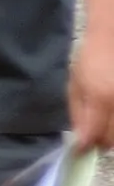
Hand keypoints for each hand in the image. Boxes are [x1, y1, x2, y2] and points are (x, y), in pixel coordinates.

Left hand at [72, 28, 113, 150]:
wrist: (113, 39)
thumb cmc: (90, 60)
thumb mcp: (75, 85)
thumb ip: (78, 115)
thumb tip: (80, 142)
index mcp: (101, 98)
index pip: (96, 136)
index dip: (86, 145)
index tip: (81, 146)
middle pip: (113, 141)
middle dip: (102, 142)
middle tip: (94, 133)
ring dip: (112, 134)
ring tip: (105, 120)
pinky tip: (111, 113)